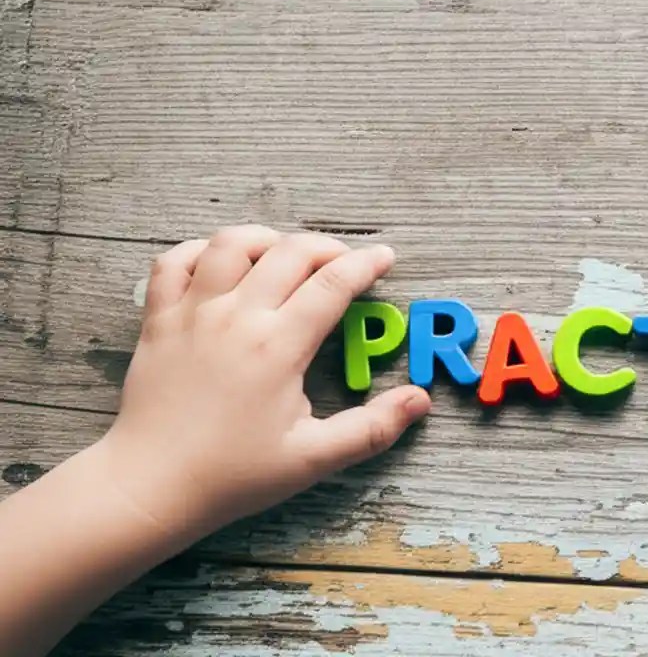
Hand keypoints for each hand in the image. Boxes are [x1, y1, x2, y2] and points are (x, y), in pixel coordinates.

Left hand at [98, 225, 429, 541]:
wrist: (150, 486)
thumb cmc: (232, 475)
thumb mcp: (313, 458)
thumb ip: (372, 428)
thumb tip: (419, 401)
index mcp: (278, 347)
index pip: (333, 284)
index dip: (366, 264)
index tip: (385, 258)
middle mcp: (236, 317)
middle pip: (289, 252)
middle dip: (327, 247)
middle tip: (346, 262)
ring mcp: (192, 313)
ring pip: (231, 243)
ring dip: (267, 239)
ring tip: (286, 254)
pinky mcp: (158, 320)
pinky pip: (174, 262)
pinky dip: (201, 251)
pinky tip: (221, 263)